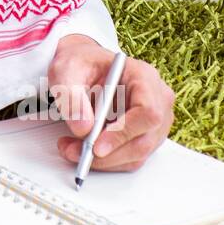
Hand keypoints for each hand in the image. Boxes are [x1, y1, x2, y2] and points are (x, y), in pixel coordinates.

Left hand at [47, 33, 174, 173]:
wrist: (83, 67)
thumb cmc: (81, 64)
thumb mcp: (66, 71)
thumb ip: (72, 97)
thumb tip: (83, 129)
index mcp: (144, 77)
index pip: (147, 111)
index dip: (124, 132)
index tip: (97, 145)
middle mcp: (157, 99)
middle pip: (144, 139)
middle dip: (107, 154)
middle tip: (75, 152)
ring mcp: (155, 120)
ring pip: (137, 153)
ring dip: (103, 160)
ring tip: (71, 148)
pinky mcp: (144, 135)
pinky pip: (130, 157)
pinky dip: (106, 160)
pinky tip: (82, 149)